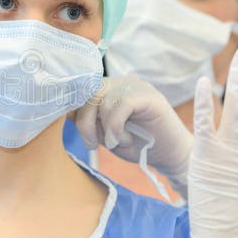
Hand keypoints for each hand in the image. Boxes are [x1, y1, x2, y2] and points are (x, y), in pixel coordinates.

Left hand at [73, 75, 192, 193]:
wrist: (169, 155)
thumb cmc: (138, 145)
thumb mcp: (105, 135)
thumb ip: (89, 122)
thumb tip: (68, 111)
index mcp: (108, 90)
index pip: (81, 91)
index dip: (75, 110)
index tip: (81, 133)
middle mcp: (120, 83)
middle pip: (88, 94)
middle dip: (85, 122)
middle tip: (92, 144)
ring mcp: (135, 86)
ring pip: (103, 100)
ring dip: (104, 128)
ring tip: (116, 142)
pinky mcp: (148, 95)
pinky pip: (121, 105)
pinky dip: (116, 126)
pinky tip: (124, 139)